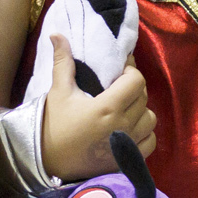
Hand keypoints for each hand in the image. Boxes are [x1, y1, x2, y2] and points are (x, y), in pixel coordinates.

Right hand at [40, 34, 155, 179]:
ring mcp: (128, 145)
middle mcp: (123, 126)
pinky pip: (150, 142)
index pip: (137, 81)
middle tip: (119, 87)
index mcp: (108, 107)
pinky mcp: (128, 160)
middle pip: (144, 97)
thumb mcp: (58, 93)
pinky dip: (144, 133)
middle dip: (134, 88)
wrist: (47, 164)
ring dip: (141, 110)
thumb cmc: (52, 126)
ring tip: (125, 108)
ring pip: (151, 119)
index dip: (131, 71)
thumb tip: (57, 33)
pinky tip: (130, 128)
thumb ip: (63, 62)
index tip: (120, 70)